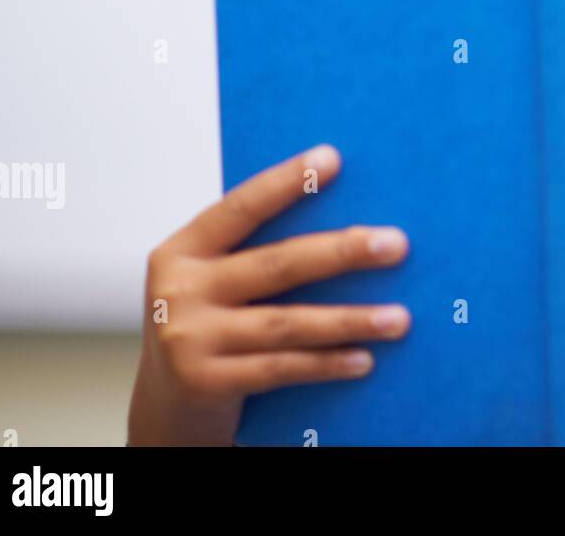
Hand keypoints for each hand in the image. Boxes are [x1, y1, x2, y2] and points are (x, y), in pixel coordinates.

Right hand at [127, 144, 410, 445]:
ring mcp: (190, 339)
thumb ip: (255, 251)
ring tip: (398, 318)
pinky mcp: (206, 383)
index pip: (241, 207)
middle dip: (342, 252)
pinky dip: (326, 363)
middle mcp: (180, 290)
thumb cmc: (208, 324)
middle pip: (277, 264)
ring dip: (349, 319)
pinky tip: (364, 358)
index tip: (333, 159)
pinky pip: (281, 368)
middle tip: (396, 244)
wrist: (166, 405)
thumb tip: (349, 222)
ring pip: (287, 322)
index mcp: (183, 250)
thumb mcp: (213, 280)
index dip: (286, 182)